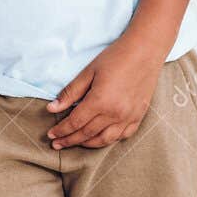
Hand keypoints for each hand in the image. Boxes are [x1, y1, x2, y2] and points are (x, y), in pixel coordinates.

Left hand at [45, 34, 164, 148]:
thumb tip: (51, 108)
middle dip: (70, 140)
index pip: (75, 123)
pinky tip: (99, 138)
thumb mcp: (88, 73)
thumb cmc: (114, 58)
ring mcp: (129, 117)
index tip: (50, 135)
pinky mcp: (139, 116)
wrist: (145, 52)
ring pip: (105, 139)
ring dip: (87, 144)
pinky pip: (123, 135)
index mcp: (100, 102)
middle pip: (87, 133)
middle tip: (56, 144)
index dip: (61, 130)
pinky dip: (108, 139)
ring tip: (75, 143)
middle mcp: (115, 113)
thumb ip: (70, 93)